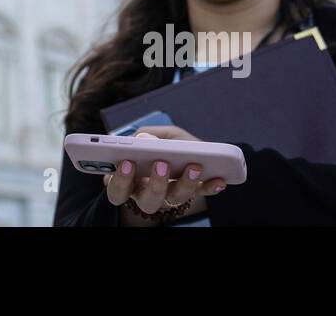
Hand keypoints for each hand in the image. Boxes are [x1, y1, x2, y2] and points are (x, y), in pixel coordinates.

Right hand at [101, 125, 229, 225]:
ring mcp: (170, 197)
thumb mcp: (151, 135)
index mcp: (129, 180)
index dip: (119, 180)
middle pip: (147, 200)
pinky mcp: (191, 194)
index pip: (117, 189)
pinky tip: (219, 179)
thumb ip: (146, 134)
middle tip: (162, 164)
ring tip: (194, 166)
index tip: (126, 162)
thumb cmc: (160, 145)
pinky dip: (210, 187)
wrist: (182, 155)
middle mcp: (147, 194)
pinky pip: (201, 195)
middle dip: (155, 183)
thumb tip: (144, 140)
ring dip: (185, 183)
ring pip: (174, 199)